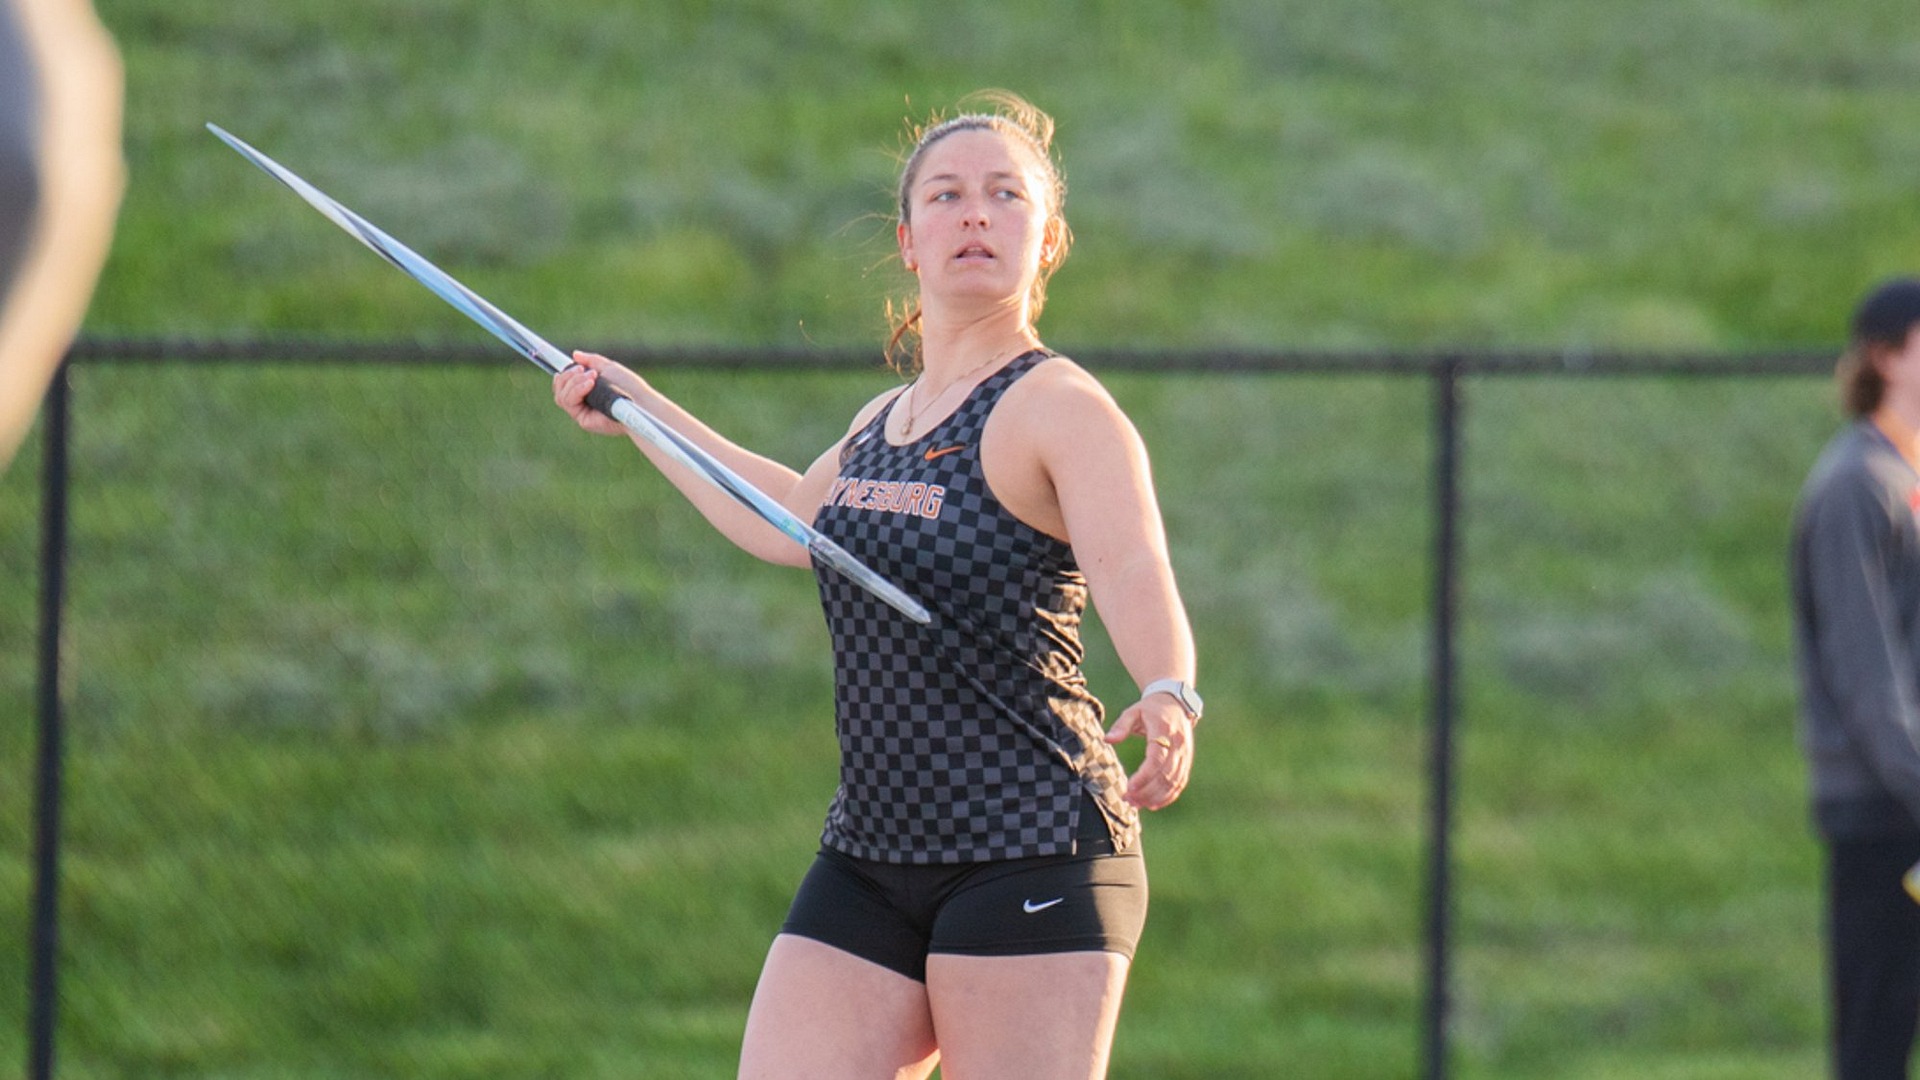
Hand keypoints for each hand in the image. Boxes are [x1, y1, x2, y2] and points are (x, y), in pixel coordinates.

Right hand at [552, 350, 643, 436]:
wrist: (639, 400)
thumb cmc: (628, 385)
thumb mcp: (608, 367)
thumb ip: (591, 361)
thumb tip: (575, 355)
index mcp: (587, 391)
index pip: (565, 385)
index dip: (562, 377)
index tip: (562, 368)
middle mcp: (583, 403)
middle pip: (560, 390)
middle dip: (568, 376)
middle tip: (583, 370)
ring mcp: (582, 412)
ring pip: (561, 396)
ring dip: (574, 381)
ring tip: (592, 377)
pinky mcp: (584, 420)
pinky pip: (569, 402)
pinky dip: (577, 390)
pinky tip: (590, 383)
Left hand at [1104, 694, 1193, 809]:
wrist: (1176, 704)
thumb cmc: (1150, 709)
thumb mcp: (1133, 711)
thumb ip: (1121, 725)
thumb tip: (1107, 739)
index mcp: (1164, 730)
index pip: (1157, 759)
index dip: (1144, 776)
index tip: (1129, 787)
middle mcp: (1178, 745)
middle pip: (1165, 774)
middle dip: (1147, 791)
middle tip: (1128, 800)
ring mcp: (1185, 754)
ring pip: (1173, 782)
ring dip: (1156, 797)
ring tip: (1136, 804)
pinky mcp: (1187, 762)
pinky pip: (1180, 783)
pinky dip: (1168, 796)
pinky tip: (1153, 805)